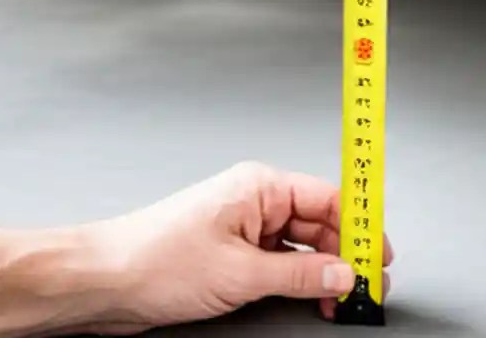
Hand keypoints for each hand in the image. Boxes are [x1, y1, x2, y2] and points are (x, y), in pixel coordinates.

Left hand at [78, 162, 394, 333]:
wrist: (103, 282)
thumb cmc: (154, 259)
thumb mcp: (240, 273)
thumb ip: (300, 276)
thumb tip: (343, 273)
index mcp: (259, 186)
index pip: (329, 197)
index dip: (362, 224)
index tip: (382, 251)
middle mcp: (254, 201)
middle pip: (321, 223)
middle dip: (348, 254)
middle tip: (369, 286)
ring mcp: (244, 229)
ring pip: (303, 247)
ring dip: (325, 272)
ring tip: (345, 298)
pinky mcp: (233, 255)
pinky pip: (281, 263)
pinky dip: (301, 281)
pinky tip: (315, 298)